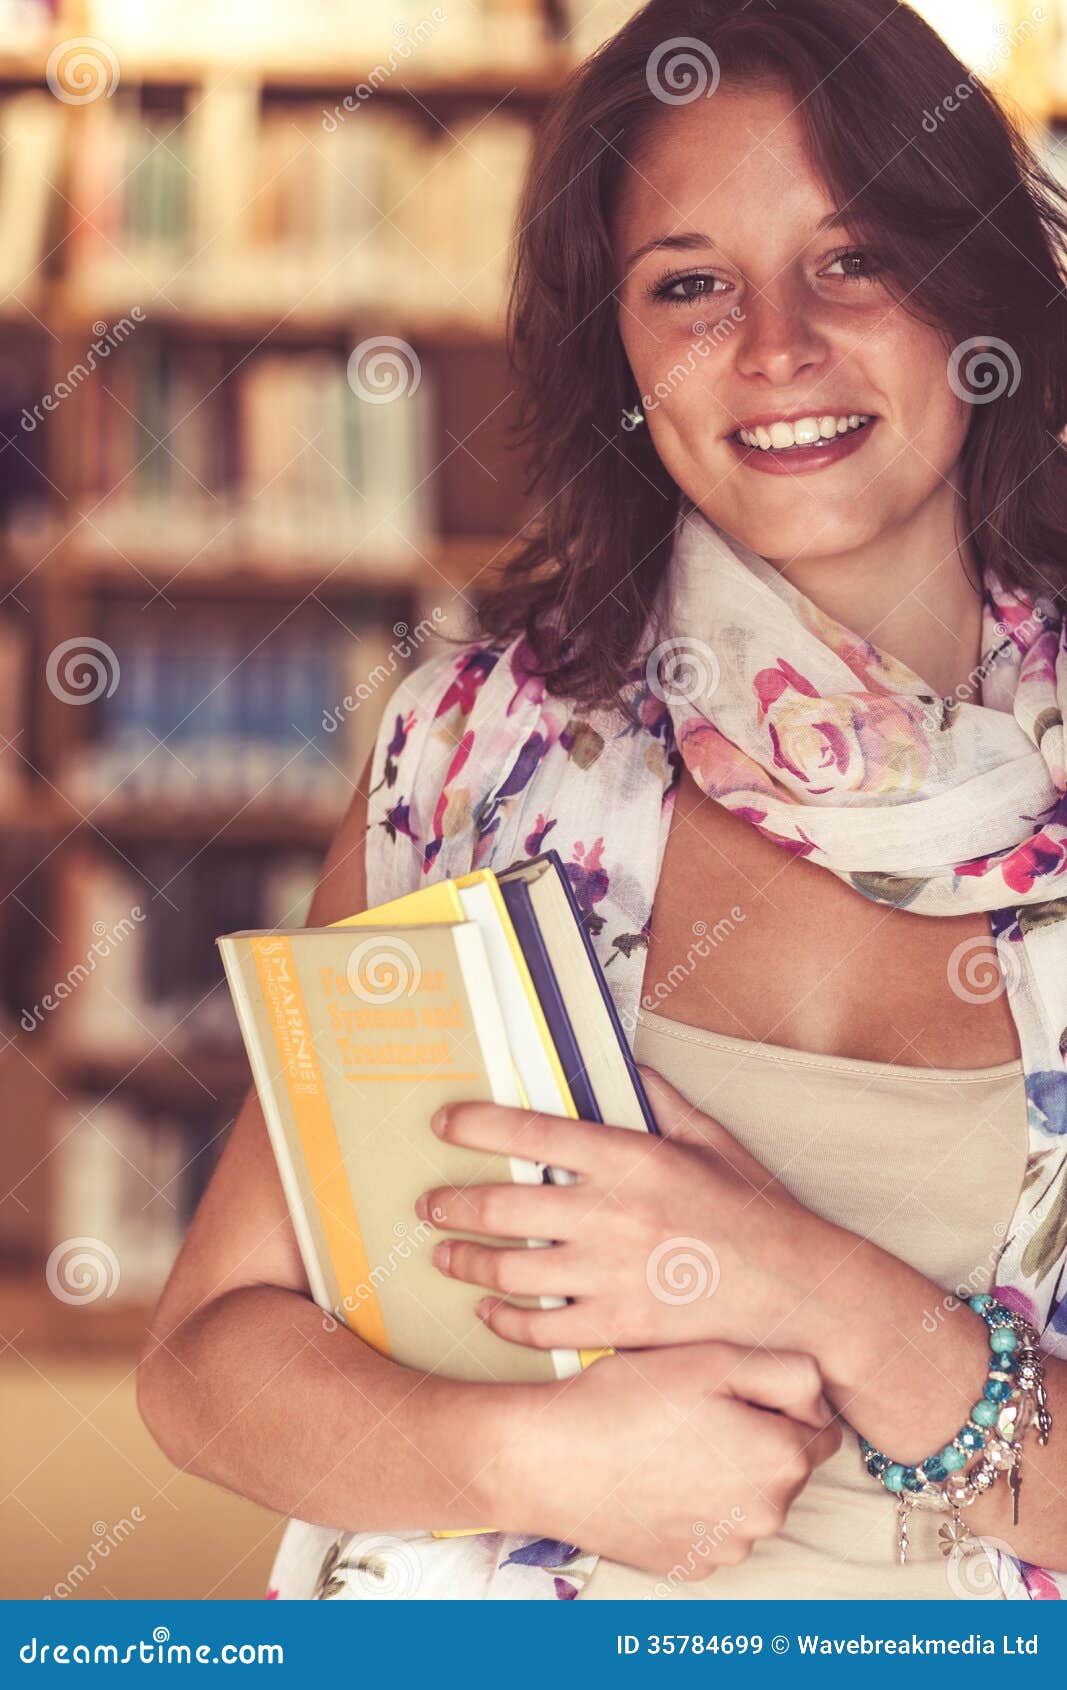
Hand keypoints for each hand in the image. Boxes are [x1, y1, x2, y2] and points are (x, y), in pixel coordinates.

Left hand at [417, 1068, 843, 1357]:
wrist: (800, 1295)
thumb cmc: (754, 1213)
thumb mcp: (709, 1140)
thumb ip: (657, 1101)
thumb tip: (621, 1066)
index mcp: (632, 1158)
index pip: (531, 1132)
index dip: (476, 1124)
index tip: (446, 1122)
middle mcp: (612, 1215)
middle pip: (502, 1206)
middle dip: (451, 1202)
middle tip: (429, 1202)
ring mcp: (611, 1276)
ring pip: (509, 1270)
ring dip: (464, 1260)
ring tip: (443, 1252)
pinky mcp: (619, 1329)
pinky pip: (541, 1328)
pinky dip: (503, 1319)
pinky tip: (488, 1310)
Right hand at [493, 1341, 841, 1577]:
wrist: (550, 1459)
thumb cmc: (627, 1401)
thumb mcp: (714, 1358)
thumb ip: (789, 1373)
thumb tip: (821, 1398)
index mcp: (781, 1461)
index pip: (819, 1427)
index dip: (780, 1400)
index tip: (736, 1388)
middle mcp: (766, 1517)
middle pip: (787, 1466)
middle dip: (758, 1435)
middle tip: (698, 1408)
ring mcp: (727, 1549)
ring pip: (751, 1498)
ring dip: (729, 1471)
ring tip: (672, 1440)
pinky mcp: (691, 1566)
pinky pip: (716, 1528)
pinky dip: (699, 1503)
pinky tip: (660, 1475)